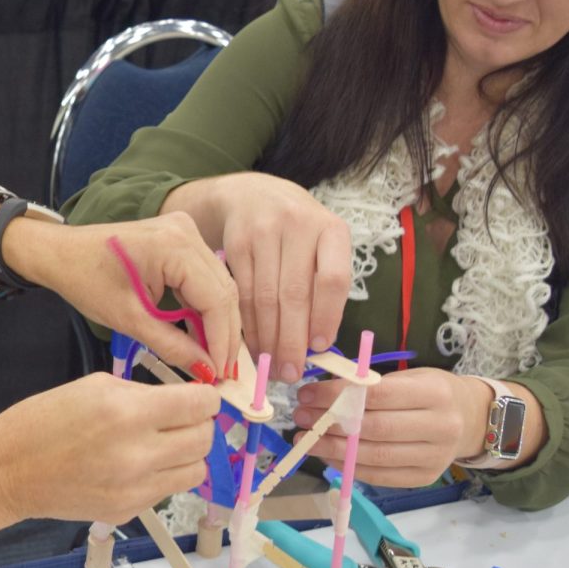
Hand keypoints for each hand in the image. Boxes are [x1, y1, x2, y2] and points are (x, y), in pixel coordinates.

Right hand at [0, 373, 221, 525]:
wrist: (9, 470)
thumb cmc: (44, 419)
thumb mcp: (96, 386)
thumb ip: (144, 393)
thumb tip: (182, 400)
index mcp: (129, 413)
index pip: (200, 406)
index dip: (205, 397)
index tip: (198, 396)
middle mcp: (139, 455)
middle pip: (204, 439)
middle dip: (199, 424)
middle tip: (180, 419)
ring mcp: (135, 490)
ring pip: (196, 471)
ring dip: (187, 454)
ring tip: (164, 445)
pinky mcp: (128, 512)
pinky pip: (167, 491)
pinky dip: (162, 476)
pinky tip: (136, 466)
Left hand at [6, 211, 241, 378]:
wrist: (60, 252)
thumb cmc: (85, 280)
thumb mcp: (129, 319)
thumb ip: (171, 345)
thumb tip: (206, 371)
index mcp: (174, 246)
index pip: (216, 299)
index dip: (221, 340)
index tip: (221, 374)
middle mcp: (187, 232)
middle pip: (223, 291)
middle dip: (224, 334)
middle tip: (223, 372)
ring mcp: (186, 232)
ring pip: (217, 286)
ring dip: (216, 323)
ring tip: (214, 360)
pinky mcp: (181, 239)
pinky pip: (203, 278)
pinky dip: (203, 308)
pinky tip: (202, 336)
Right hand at [164, 172, 350, 384]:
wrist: (251, 194)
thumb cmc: (295, 231)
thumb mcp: (319, 245)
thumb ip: (322, 285)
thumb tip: (315, 345)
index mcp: (331, 229)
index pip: (333, 279)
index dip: (326, 318)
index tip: (319, 348)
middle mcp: (298, 225)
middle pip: (294, 294)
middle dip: (291, 340)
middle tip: (290, 373)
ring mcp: (263, 231)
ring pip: (264, 297)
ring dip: (266, 338)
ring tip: (270, 366)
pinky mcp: (235, 242)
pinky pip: (241, 293)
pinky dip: (245, 324)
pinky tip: (250, 344)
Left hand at [290, 368, 490, 486]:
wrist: (470, 420)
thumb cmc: (430, 393)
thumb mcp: (408, 377)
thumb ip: (370, 385)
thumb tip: (319, 393)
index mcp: (434, 393)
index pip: (377, 393)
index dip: (337, 395)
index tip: (307, 394)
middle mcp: (440, 426)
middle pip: (374, 428)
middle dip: (330, 424)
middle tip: (301, 419)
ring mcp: (435, 457)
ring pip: (374, 456)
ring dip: (332, 450)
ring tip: (307, 440)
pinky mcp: (424, 478)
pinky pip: (379, 476)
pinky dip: (349, 467)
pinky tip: (329, 456)